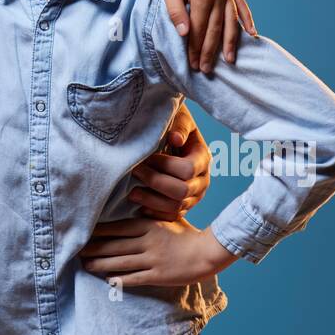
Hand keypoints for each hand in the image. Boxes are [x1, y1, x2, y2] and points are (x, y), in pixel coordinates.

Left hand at [79, 216, 238, 286]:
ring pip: (120, 262)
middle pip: (114, 245)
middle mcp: (147, 241)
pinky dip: (118, 279)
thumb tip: (131, 210)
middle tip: (77, 251)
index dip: (98, 232)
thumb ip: (149, 217)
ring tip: (86, 265)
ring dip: (100, 264)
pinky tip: (106, 279)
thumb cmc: (186, 235)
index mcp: (148, 225)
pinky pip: (133, 278)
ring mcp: (152, 259)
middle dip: (93, 249)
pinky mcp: (157, 275)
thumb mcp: (167, 219)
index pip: (117, 228)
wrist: (207, 252)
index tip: (83, 234)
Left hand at [123, 103, 210, 220]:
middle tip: (135, 172)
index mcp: (203, 158)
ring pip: (176, 207)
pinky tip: (139, 206)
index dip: (164, 165)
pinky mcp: (183, 207)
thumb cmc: (172, 125)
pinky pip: (171, 217)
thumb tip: (176, 139)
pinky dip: (155, 214)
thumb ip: (179, 126)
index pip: (187, 170)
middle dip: (155, 182)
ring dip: (151, 201)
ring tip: (132, 193)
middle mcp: (202, 180)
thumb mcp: (179, 118)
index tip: (145, 158)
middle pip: (182, 191)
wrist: (171, 137)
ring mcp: (194, 196)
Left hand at [152, 0, 256, 71]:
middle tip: (205, 69)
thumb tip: (183, 33)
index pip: (198, 29)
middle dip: (210, 51)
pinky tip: (252, 34)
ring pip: (231, 21)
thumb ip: (175, 10)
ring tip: (230, 60)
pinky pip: (242, 5)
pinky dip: (247, 20)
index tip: (192, 64)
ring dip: (230, 42)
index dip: (194, 48)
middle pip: (215, 29)